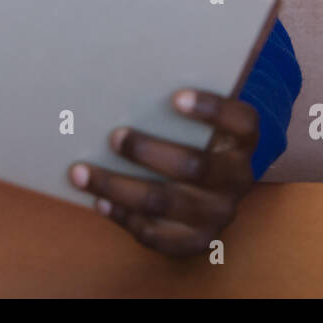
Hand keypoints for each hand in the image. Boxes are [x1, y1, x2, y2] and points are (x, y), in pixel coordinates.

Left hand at [69, 89, 258, 256]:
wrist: (211, 198)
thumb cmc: (192, 144)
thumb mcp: (198, 127)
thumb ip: (175, 110)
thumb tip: (122, 81)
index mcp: (241, 143)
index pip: (242, 123)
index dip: (213, 109)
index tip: (176, 96)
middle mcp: (236, 180)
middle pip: (194, 166)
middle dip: (147, 151)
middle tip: (114, 136)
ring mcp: (216, 215)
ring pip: (163, 202)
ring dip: (117, 186)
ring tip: (81, 171)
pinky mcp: (195, 242)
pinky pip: (154, 232)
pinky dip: (121, 215)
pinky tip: (97, 201)